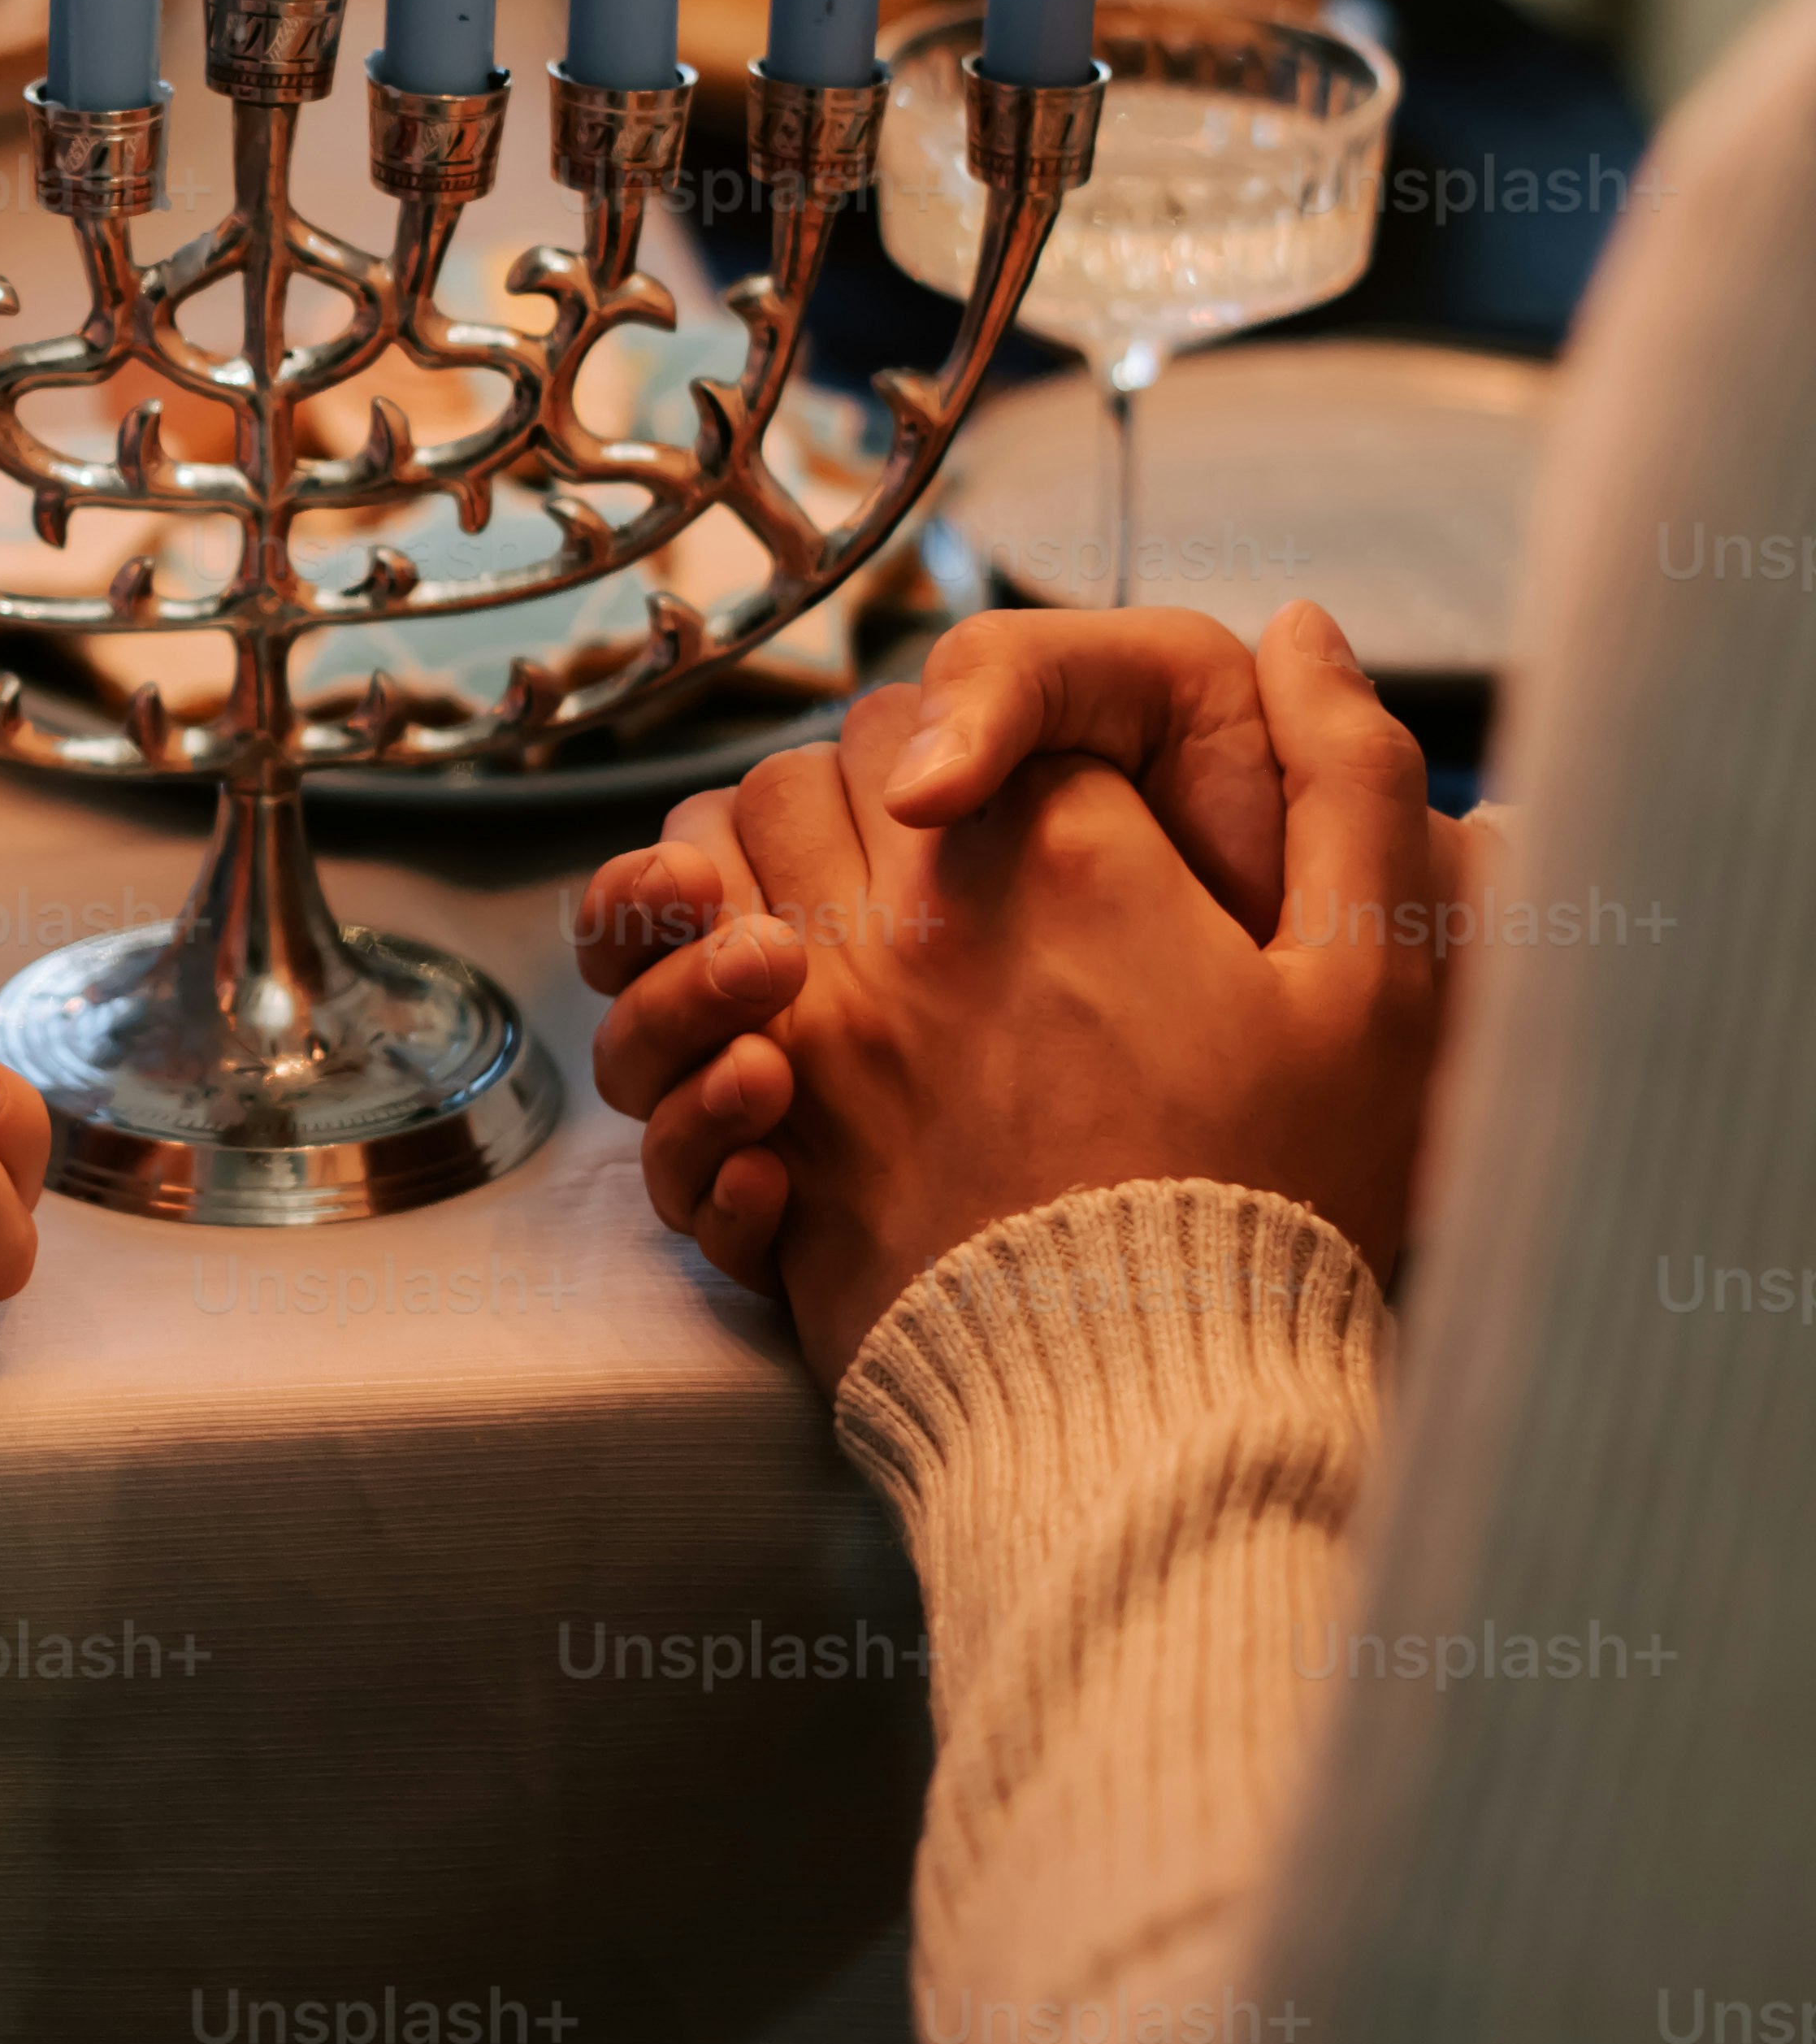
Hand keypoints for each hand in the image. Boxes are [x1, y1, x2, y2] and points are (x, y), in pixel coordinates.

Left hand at [590, 603, 1455, 1388]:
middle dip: (877, 783)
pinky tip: (757, 1010)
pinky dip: (677, 974)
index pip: (984, 700)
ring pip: (722, 845)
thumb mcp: (1380, 990)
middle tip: (940, 849)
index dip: (1008, 737)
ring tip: (839, 909)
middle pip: (837, 759)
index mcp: (1064, 853)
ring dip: (764, 850)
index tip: (1050, 806)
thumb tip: (1305, 631)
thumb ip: (1352, 784)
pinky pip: (662, 992)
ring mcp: (823, 1019)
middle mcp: (918, 915)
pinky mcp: (765, 1123)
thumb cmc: (1282, 1202)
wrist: (1159, 1412)